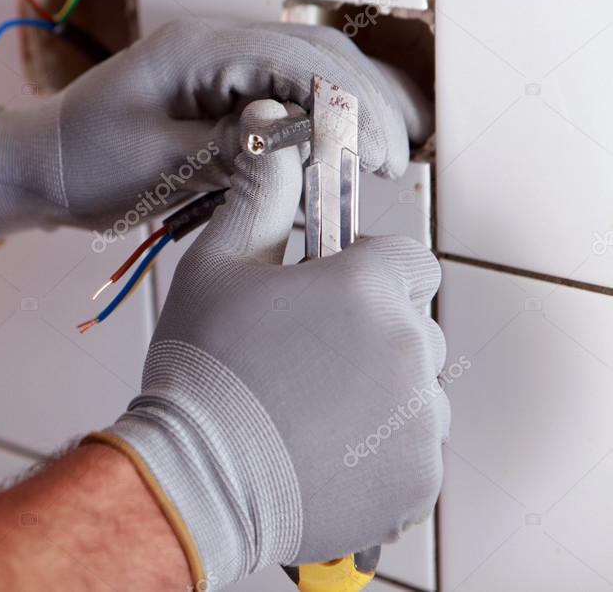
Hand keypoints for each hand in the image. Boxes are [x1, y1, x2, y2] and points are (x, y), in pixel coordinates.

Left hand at [0, 19, 430, 247]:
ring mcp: (218, 68)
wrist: (41, 166)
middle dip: (360, 108)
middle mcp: (215, 47)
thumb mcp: (152, 162)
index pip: (297, 62)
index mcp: (197, 50)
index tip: (382, 154)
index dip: (349, 106)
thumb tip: (293, 137)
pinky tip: (337, 157)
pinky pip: (281, 100)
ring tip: (380, 160)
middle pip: (313, 60)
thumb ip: (225, 147)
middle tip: (393, 163)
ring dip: (346, 113)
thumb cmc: (82, 164)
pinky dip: (316, 126)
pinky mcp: (218, 96)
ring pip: (305, 76)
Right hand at [91, 107, 445, 588]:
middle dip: (374, 336)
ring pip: (418, 390)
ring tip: (311, 415)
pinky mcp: (419, 477)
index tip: (334, 298)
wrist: (196, 479)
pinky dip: (381, 452)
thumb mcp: (215, 268)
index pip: (411, 262)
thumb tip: (272, 138)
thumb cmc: (201, 371)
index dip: (373, 276)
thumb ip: (258, 198)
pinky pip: (415, 449)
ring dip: (381, 395)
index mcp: (367, 287)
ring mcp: (421, 419)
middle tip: (309, 362)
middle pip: (415, 327)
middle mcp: (409, 347)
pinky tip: (324, 454)